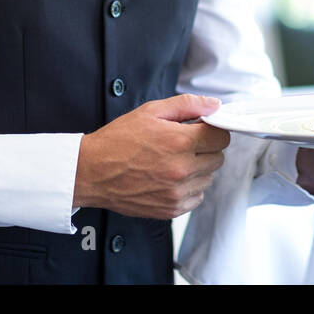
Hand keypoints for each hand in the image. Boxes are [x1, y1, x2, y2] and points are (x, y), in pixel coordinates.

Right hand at [73, 94, 230, 219]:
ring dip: (198, 169)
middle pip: (218, 158)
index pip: (222, 137)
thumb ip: (187, 105)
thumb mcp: (151, 112)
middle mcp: (182, 169)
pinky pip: (197, 197)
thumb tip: (214, 105)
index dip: (213, 130)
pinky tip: (170, 177)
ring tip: (173, 161)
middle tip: (184, 144)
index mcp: (179, 142)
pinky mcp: (171, 209)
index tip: (202, 129)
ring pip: (209, 178)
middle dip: (206, 148)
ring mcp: (177, 192)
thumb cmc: (118, 140)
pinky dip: (189, 188)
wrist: (92, 172)